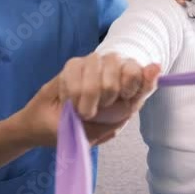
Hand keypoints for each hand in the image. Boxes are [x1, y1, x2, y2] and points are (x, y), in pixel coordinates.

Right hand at [17, 54, 159, 146]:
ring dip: (88, 93)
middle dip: (109, 93)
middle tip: (95, 113)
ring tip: (81, 111)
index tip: (126, 95)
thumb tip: (151, 73)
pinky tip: (67, 102)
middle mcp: (114, 72)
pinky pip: (76, 70)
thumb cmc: (78, 130)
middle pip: (124, 65)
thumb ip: (126, 109)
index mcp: (127, 90)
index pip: (142, 74)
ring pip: (99, 63)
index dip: (140, 80)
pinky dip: (70, 91)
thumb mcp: (104, 130)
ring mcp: (94, 66)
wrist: (43, 129)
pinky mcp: (73, 65)